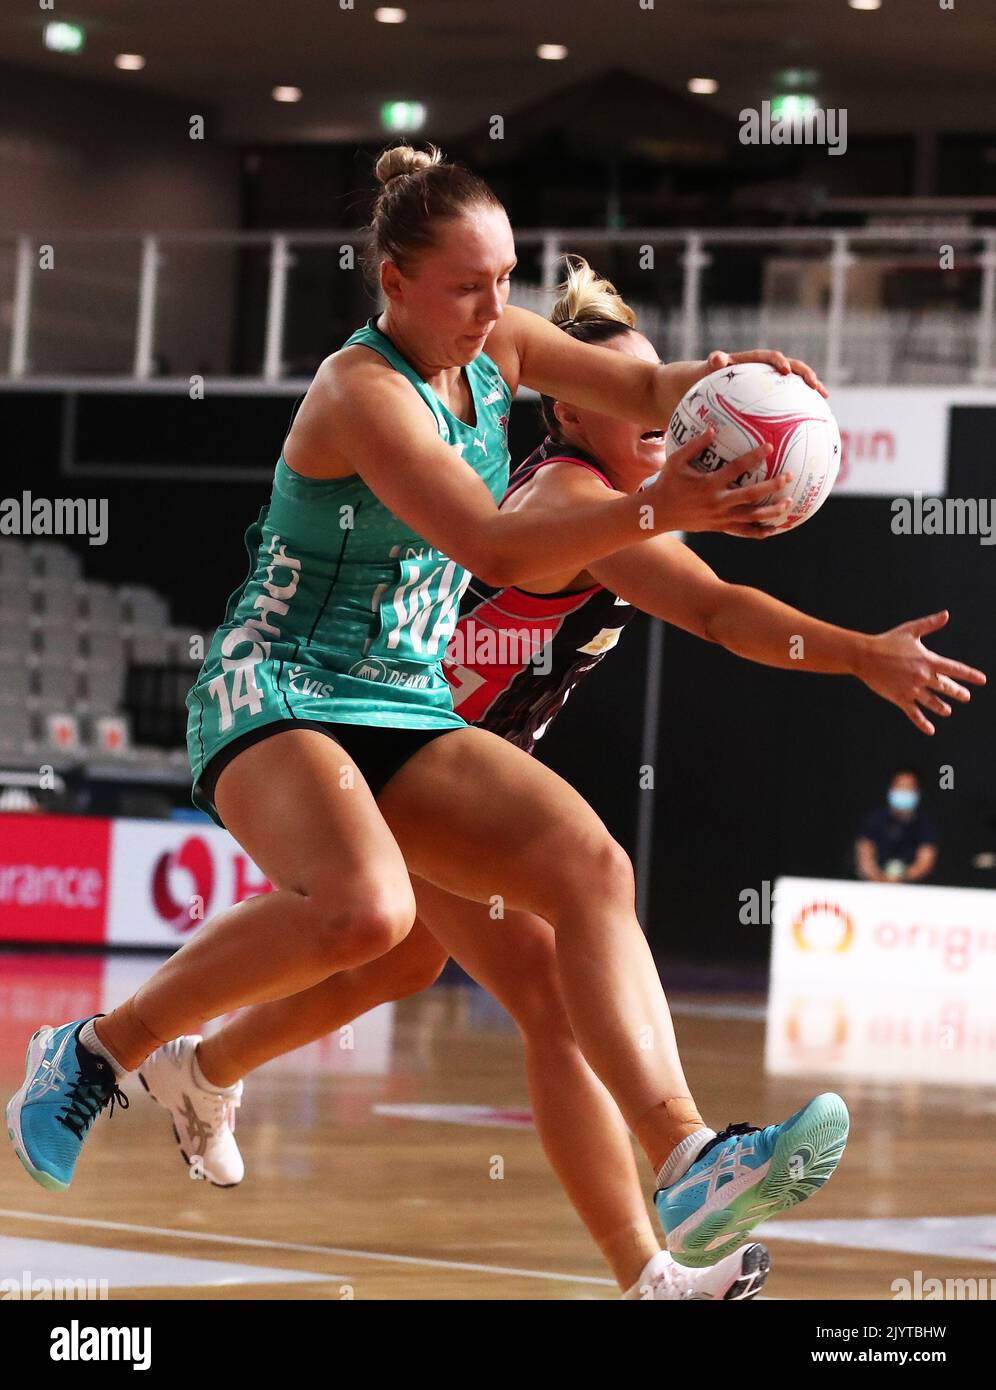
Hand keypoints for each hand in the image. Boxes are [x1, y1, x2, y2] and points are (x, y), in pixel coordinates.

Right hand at [644, 426, 794, 535]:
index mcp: (708, 484)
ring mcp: (719, 518)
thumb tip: (712, 428)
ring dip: (771, 511)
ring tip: (789, 503)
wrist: (656, 514)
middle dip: (771, 486)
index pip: (736, 469)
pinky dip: (758, 531)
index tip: (769, 447)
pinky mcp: (719, 528)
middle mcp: (717, 502)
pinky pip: (742, 531)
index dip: (754, 457)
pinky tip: (772, 529)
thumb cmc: (666, 484)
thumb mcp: (675, 461)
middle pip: (751, 495)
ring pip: (751, 516)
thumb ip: (694, 445)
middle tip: (788, 476)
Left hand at [704, 349, 827, 397]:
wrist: (713, 380)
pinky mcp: (776, 391)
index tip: (785, 371)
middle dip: (805, 374)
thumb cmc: (710, 374)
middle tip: (814, 385)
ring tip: (824, 396)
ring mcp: (775, 379)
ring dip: (812, 385)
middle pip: (793, 366)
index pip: (772, 357)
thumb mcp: (710, 366)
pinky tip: (813, 416)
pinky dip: (803, 402)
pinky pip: (792, 395)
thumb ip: (715, 360)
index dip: (780, 362)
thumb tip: (717, 359)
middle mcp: (770, 366)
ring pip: (797, 380)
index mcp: (757, 359)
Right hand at [854, 610, 986, 734]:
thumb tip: (947, 614)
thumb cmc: (887, 641)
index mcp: (928, 660)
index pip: (955, 669)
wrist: (865, 655)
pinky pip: (914, 713)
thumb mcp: (910, 630)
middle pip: (946, 687)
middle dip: (958, 693)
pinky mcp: (900, 698)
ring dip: (942, 708)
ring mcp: (912, 689)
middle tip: (966, 697)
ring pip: (933, 702)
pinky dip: (923, 723)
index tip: (982, 680)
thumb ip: (930, 624)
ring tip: (947, 711)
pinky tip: (931, 730)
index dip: (970, 675)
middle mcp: (923, 676)